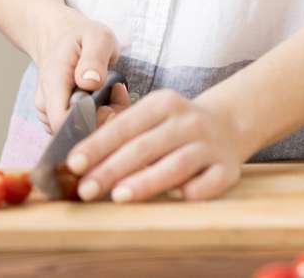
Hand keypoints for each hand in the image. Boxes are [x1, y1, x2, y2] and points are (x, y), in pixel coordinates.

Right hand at [29, 6, 129, 133]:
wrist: (60, 38)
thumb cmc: (81, 37)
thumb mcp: (96, 36)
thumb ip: (94, 58)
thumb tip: (90, 82)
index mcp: (53, 83)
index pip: (63, 122)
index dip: (90, 124)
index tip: (110, 106)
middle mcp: (47, 104)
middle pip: (75, 133)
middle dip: (104, 121)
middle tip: (118, 92)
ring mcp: (50, 115)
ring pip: (81, 134)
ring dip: (105, 120)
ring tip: (113, 91)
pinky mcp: (59, 120)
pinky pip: (82, 131)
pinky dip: (101, 120)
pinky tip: (107, 100)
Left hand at [63, 89, 252, 203]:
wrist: (230, 124)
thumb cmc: (174, 126)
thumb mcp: (152, 116)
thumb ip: (122, 132)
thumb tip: (81, 161)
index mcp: (163, 103)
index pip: (125, 125)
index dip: (97, 145)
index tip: (73, 163)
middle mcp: (188, 121)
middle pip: (145, 146)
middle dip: (111, 169)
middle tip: (85, 189)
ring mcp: (210, 145)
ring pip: (176, 164)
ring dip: (146, 181)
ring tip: (118, 197)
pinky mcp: (228, 169)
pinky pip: (208, 184)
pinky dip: (189, 193)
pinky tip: (169, 200)